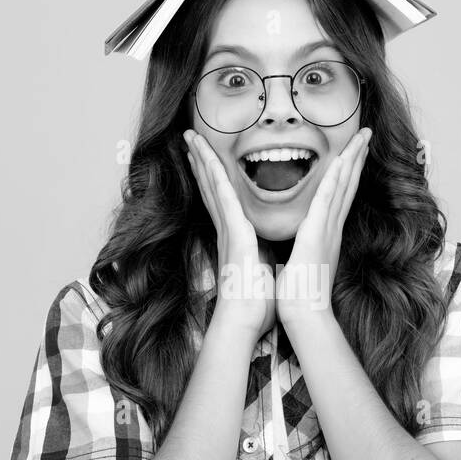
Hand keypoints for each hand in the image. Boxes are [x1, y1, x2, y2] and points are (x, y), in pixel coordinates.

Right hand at [183, 129, 275, 339]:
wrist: (246, 321)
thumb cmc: (254, 304)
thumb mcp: (263, 271)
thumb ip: (262, 257)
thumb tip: (269, 255)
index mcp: (236, 238)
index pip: (222, 201)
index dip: (212, 178)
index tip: (205, 160)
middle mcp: (227, 230)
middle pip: (211, 188)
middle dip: (200, 162)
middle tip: (191, 139)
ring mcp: (227, 230)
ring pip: (212, 186)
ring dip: (201, 160)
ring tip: (191, 138)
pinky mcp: (232, 232)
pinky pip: (222, 197)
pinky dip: (213, 175)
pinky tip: (206, 157)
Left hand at [276, 127, 370, 327]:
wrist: (302, 313)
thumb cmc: (300, 295)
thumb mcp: (301, 263)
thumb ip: (303, 250)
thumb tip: (297, 248)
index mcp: (326, 235)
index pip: (340, 196)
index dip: (348, 172)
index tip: (354, 153)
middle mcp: (332, 228)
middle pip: (348, 185)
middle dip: (357, 158)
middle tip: (366, 135)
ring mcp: (327, 229)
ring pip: (343, 186)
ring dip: (352, 159)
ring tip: (361, 137)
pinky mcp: (317, 232)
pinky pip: (328, 199)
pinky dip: (336, 179)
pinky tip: (342, 160)